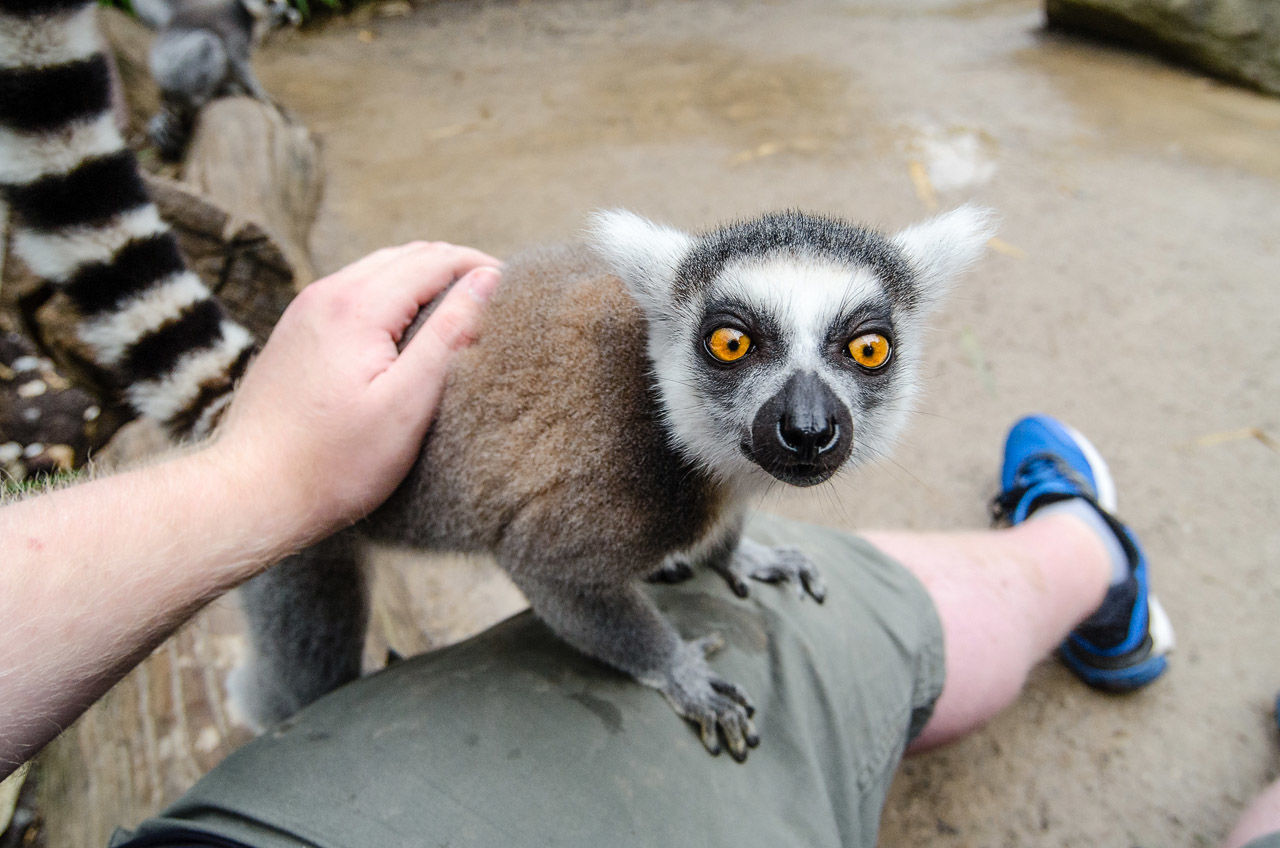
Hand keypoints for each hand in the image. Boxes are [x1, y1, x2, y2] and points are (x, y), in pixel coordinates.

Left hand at [210, 241, 500, 542]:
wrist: (252, 493)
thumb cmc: (334, 463)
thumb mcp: (407, 404)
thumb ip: (449, 336)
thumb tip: (487, 282)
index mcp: (356, 306)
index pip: (434, 260)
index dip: (480, 267)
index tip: (517, 287)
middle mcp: (325, 294)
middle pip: (406, 255)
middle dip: (455, 266)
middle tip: (496, 296)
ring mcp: (305, 311)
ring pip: (378, 271)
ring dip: (423, 278)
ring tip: (461, 309)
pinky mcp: (296, 332)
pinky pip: (354, 293)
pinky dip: (392, 296)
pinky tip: (410, 328)